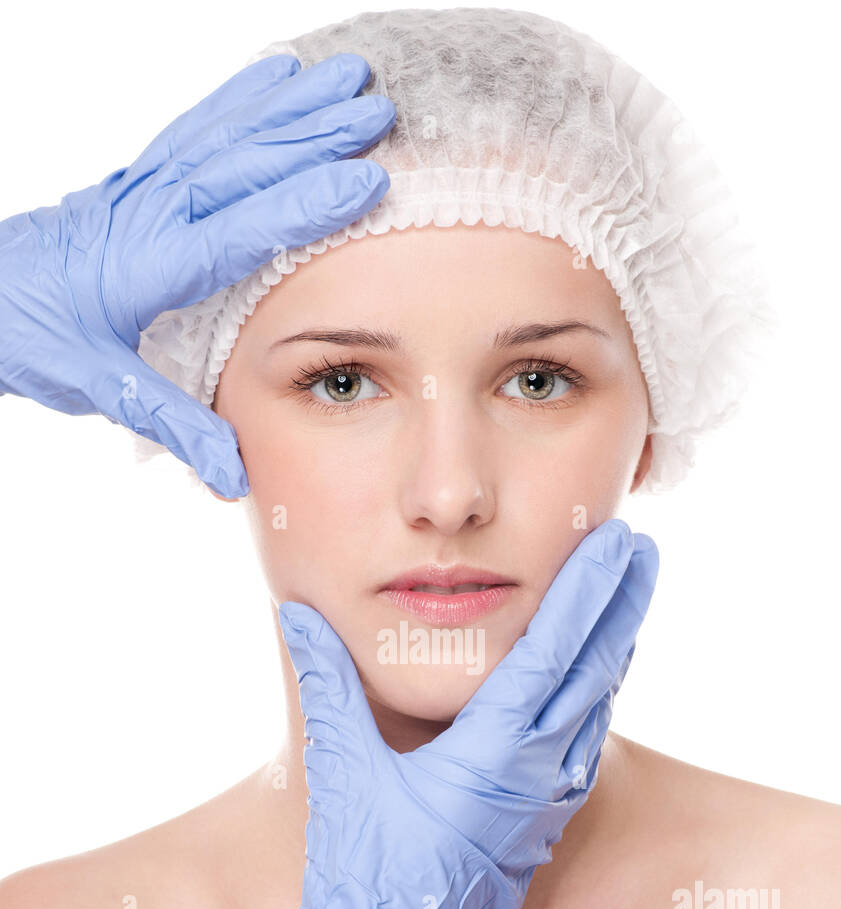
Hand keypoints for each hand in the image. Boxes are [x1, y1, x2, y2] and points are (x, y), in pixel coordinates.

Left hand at [0, 53, 394, 498]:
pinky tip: (278, 75)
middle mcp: (153, 212)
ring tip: (349, 78)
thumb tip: (233, 474)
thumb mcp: (99, 386)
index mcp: (150, 264)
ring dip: (293, 107)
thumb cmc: (32, 334)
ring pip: (230, 135)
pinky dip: (242, 96)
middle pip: (245, 165)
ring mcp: (147, 186)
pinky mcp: (141, 178)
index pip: (241, 229)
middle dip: (316, 137)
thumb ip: (174, 424)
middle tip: (379, 114)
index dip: (305, 205)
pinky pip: (199, 126)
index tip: (364, 182)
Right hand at [258, 519, 658, 908]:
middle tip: (643, 552)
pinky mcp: (543, 828)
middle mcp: (535, 776)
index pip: (553, 653)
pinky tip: (599, 683)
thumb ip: (327, 681)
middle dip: (621, 606)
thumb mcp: (343, 763)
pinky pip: (586, 750)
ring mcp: (546, 806)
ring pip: (597, 712)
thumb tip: (297, 613)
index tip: (617, 545)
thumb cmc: (363, 864)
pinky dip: (597, 702)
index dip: (588, 593)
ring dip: (614, 651)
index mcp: (492, 753)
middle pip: (595, 673)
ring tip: (629, 600)